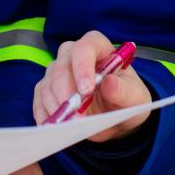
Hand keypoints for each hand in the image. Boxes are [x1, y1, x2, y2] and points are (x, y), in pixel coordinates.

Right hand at [31, 30, 152, 140]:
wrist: (115, 113)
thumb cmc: (127, 98)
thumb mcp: (136, 98)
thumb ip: (125, 91)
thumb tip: (109, 83)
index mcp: (98, 47)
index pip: (85, 47)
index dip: (83, 66)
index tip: (86, 91)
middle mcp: (73, 54)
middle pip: (61, 68)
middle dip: (67, 95)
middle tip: (78, 119)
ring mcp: (57, 71)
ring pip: (48, 85)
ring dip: (58, 108)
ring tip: (71, 127)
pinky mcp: (46, 89)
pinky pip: (39, 100)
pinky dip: (46, 115)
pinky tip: (55, 127)